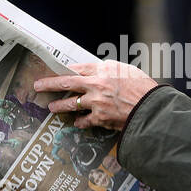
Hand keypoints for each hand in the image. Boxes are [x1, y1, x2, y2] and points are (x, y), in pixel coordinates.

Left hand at [34, 60, 158, 130]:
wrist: (153, 108)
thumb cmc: (143, 87)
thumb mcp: (126, 70)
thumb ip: (108, 70)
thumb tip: (95, 71)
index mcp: (102, 70)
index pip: (77, 68)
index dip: (63, 69)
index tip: (53, 70)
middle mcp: (96, 85)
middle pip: (66, 82)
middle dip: (49, 84)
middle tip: (37, 85)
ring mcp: (96, 102)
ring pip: (71, 103)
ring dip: (59, 106)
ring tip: (51, 107)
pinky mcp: (100, 118)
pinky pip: (85, 120)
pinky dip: (80, 121)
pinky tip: (76, 122)